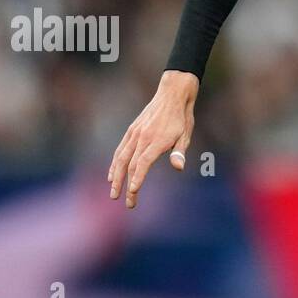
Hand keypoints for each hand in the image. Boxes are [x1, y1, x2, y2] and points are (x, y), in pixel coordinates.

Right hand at [108, 70, 198, 207]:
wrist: (172, 94)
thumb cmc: (181, 117)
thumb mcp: (186, 134)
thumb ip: (179, 152)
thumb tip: (178, 167)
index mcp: (157, 140)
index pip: (143, 163)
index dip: (137, 178)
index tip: (133, 192)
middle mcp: (142, 138)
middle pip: (130, 165)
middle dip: (127, 185)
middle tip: (127, 203)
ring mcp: (135, 134)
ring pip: (121, 159)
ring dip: (116, 177)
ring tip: (114, 193)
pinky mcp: (132, 131)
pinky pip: (120, 150)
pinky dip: (114, 163)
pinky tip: (112, 175)